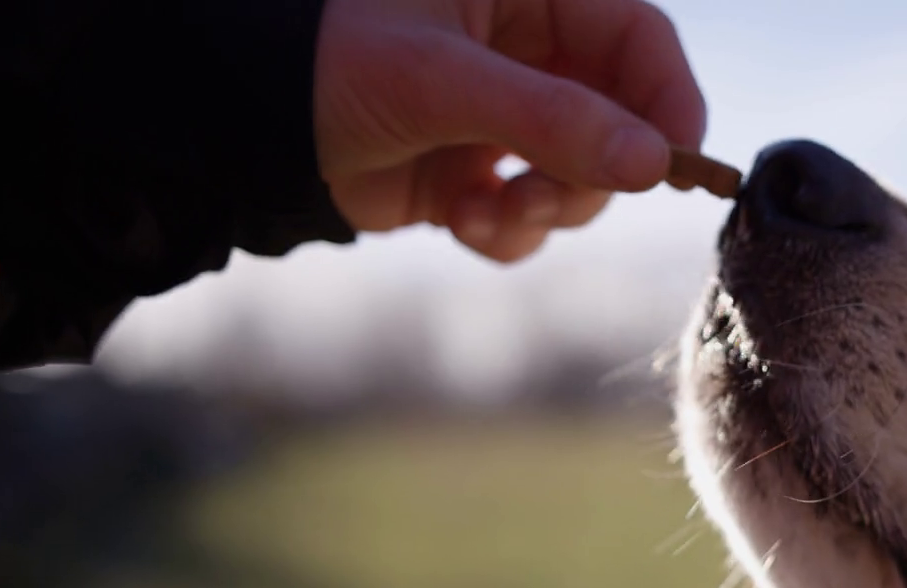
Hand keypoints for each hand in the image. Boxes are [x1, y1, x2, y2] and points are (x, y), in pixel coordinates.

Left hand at [313, 0, 705, 261]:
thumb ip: (553, 118)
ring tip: (488, 213)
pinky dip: (508, 231)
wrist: (230, 126)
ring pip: (583, 175)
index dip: (668, 100)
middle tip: (549, 199)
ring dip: (546, 209)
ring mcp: (504, 112)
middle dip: (590, 173)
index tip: (676, 166)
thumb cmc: (321, 62)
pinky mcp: (476, 169)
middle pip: (622, 118)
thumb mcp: (439, 81)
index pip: (638, 37)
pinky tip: (459, 220)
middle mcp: (525, 47)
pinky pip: (533, 214)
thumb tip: (655, 164)